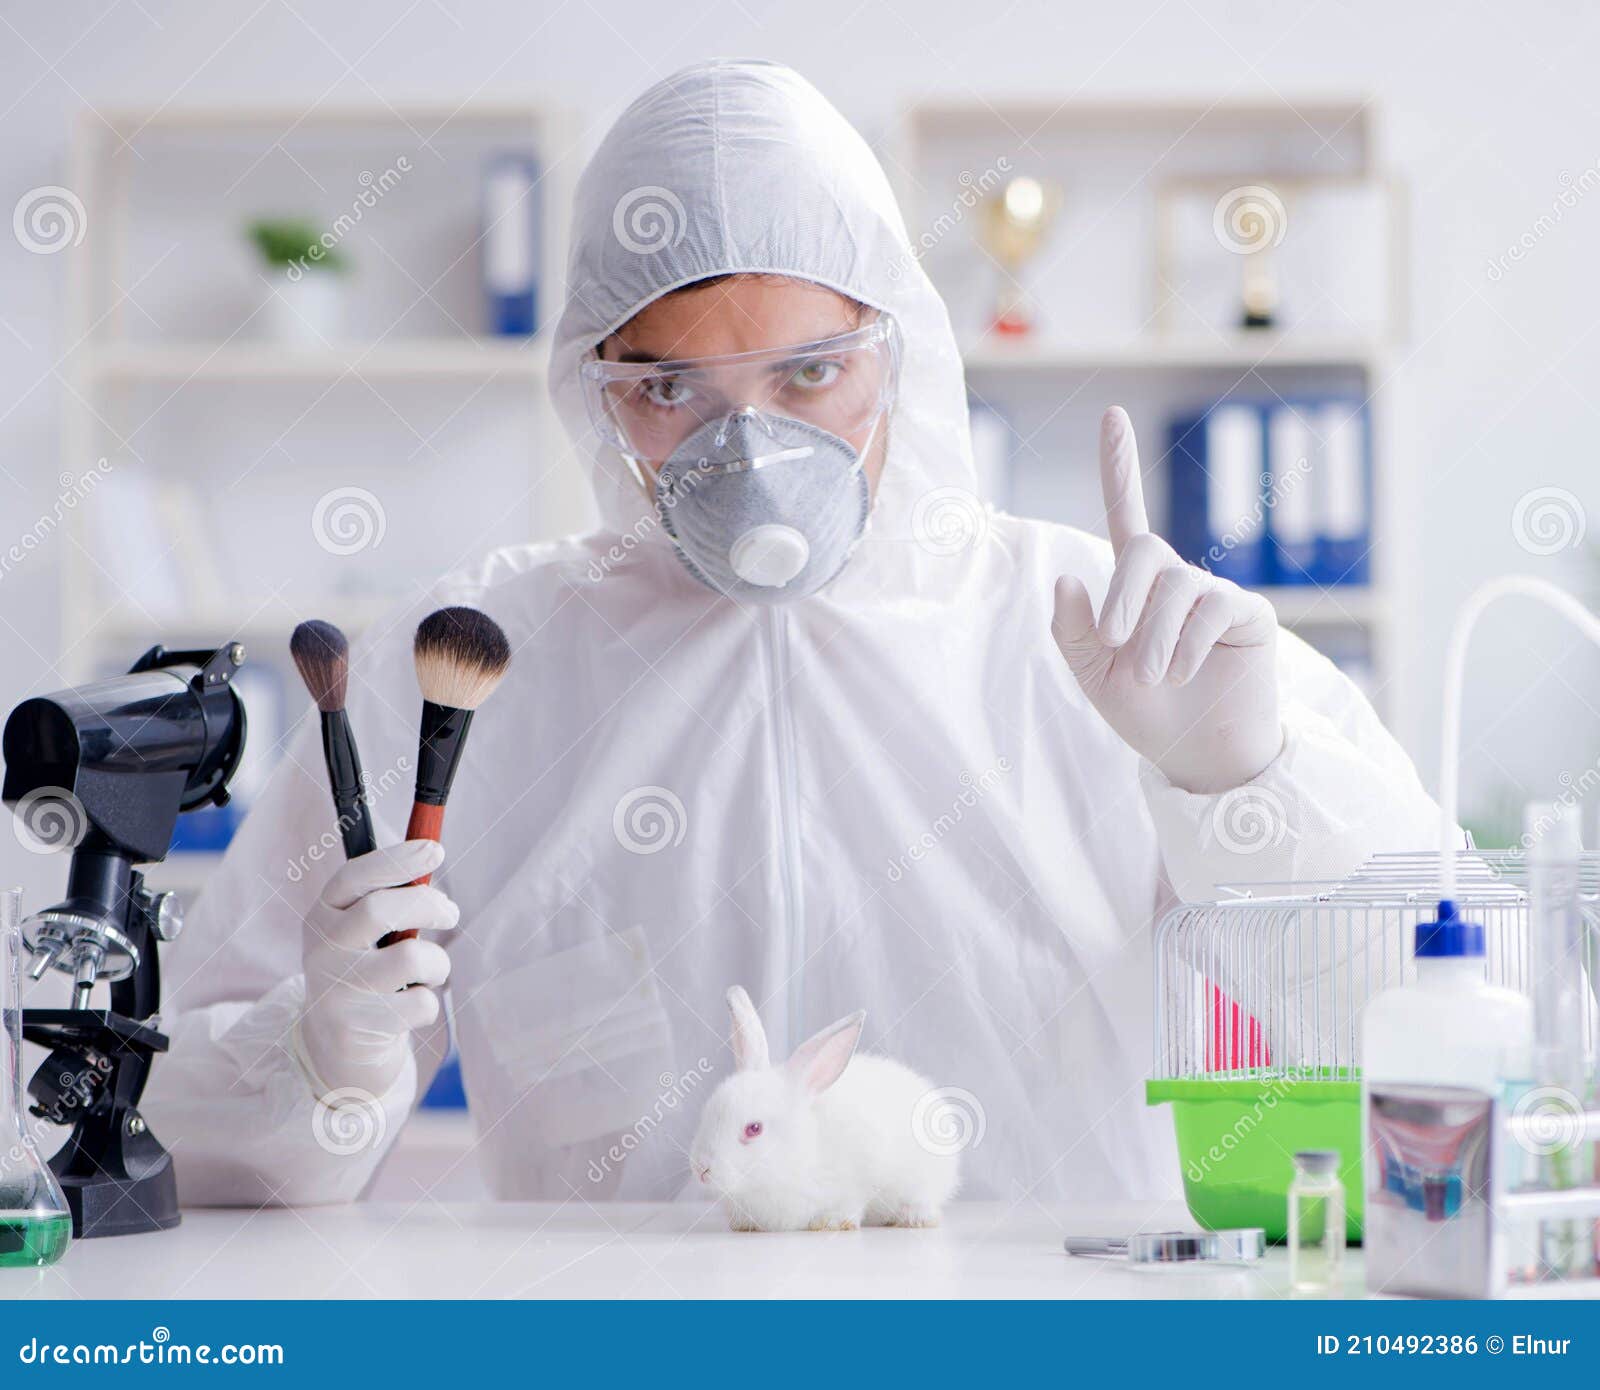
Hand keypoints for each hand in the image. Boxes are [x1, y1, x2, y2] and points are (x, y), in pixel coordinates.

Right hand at [298, 840, 458, 1098]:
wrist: (335, 1048)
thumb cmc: (365, 972)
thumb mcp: (363, 933)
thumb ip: (390, 899)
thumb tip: (432, 854)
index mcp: (322, 915)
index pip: (354, 877)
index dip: (397, 860)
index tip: (436, 850)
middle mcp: (323, 949)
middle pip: (380, 910)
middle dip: (429, 904)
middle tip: (451, 912)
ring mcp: (337, 990)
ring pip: (411, 958)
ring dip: (437, 963)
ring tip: (429, 972)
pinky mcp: (358, 1028)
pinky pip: (421, 1004)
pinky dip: (428, 1004)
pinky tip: (408, 1008)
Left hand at [1052, 407, 1282, 793]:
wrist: (1196, 756)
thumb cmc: (1146, 714)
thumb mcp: (1093, 675)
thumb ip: (1073, 630)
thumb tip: (1066, 579)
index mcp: (1135, 586)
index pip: (1126, 513)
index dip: (1119, 466)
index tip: (1113, 415)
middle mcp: (1177, 578)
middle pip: (1143, 546)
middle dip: (1121, 597)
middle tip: (1115, 647)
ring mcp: (1215, 593)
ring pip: (1174, 585)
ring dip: (1152, 639)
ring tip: (1153, 677)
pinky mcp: (1249, 614)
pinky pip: (1211, 608)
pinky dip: (1186, 645)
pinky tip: (1184, 673)